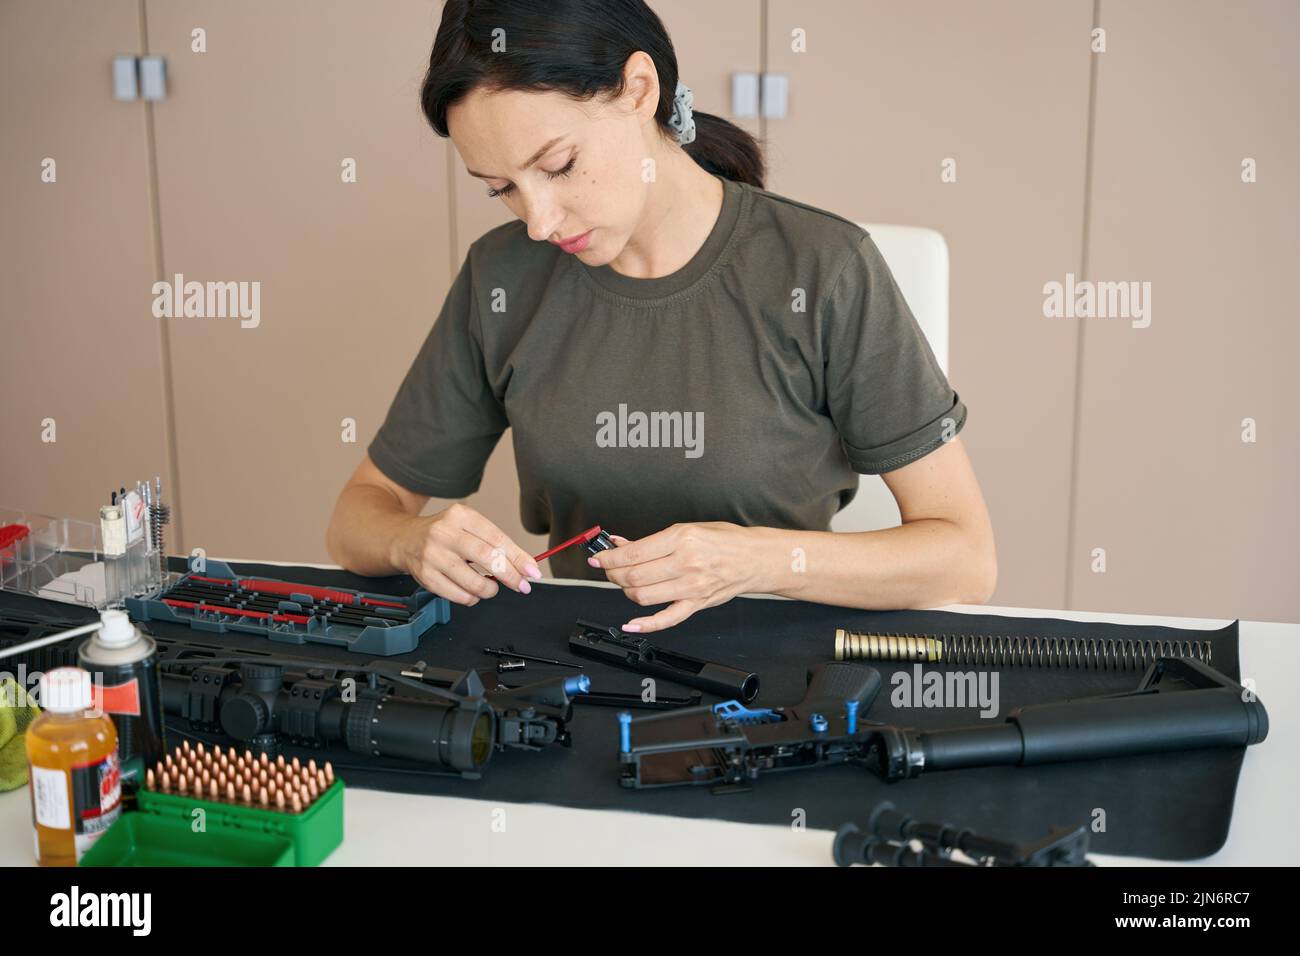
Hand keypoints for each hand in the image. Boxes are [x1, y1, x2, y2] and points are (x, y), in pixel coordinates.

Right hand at [392, 502, 540, 606]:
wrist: (404, 539)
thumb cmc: (445, 534)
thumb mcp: (469, 527)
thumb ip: (496, 544)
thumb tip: (526, 565)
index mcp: (461, 516)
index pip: (497, 538)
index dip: (518, 557)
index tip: (532, 571)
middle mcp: (444, 533)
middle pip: (487, 557)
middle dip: (510, 575)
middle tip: (521, 585)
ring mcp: (432, 555)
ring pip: (474, 582)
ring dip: (489, 590)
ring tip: (490, 587)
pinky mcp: (426, 576)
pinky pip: (459, 596)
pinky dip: (472, 598)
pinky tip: (471, 591)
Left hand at [588, 522, 761, 632]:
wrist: (755, 558)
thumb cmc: (725, 540)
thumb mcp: (687, 529)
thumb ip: (653, 541)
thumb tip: (621, 545)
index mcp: (681, 538)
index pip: (633, 553)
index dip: (609, 557)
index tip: (598, 557)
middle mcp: (685, 563)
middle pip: (633, 576)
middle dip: (612, 573)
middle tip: (608, 569)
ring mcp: (691, 587)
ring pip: (643, 596)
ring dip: (625, 591)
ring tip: (625, 583)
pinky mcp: (696, 604)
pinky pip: (666, 619)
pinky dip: (645, 624)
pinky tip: (631, 624)